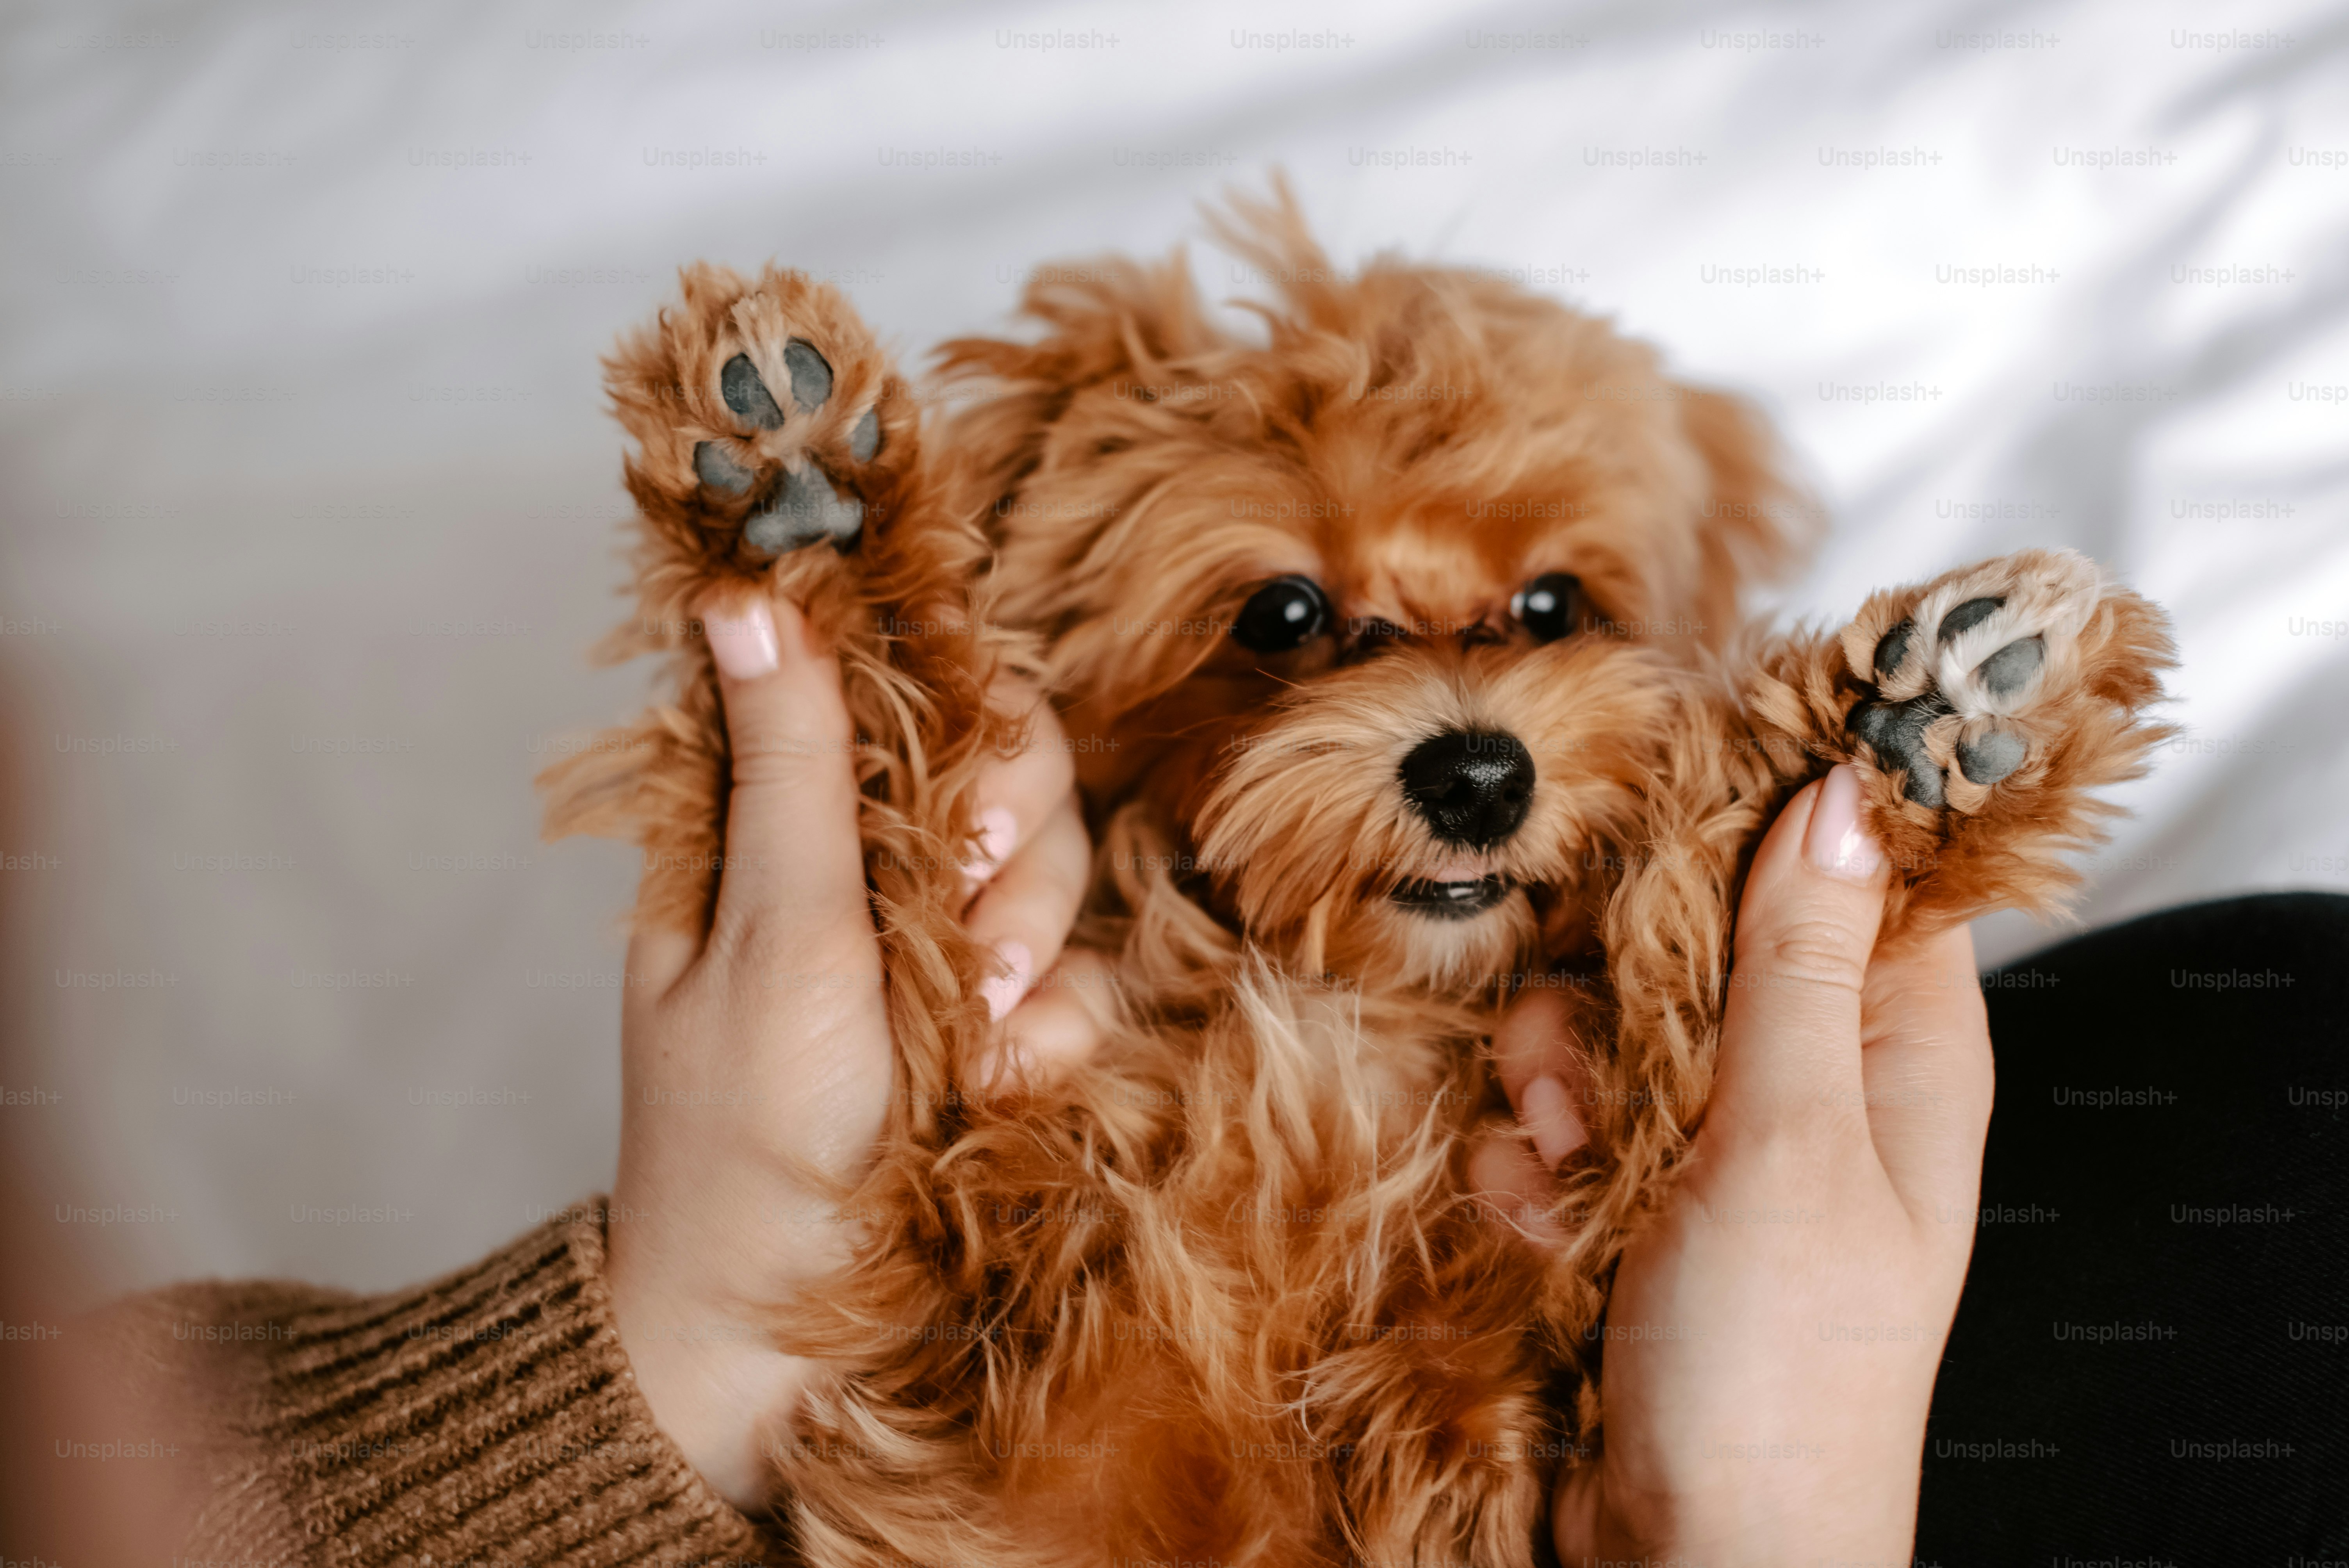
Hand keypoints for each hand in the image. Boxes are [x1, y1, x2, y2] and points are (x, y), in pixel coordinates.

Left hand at [603, 590, 1092, 1508]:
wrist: (781, 1322)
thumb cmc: (740, 1128)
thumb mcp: (769, 929)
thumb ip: (794, 762)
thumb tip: (745, 589)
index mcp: (784, 817)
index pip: (905, 685)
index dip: (964, 716)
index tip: (968, 803)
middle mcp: (870, 862)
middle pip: (1008, 763)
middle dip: (1013, 843)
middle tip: (970, 921)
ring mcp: (942, 944)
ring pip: (1056, 867)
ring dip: (1028, 948)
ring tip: (969, 1034)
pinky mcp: (1002, 1023)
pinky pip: (1080, 979)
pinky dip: (1048, 1033)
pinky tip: (992, 1086)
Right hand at [1495, 764, 1994, 1564]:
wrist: (1695, 1553)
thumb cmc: (1781, 1372)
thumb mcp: (1791, 1140)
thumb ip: (1795, 965)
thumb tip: (1837, 796)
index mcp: (1900, 1059)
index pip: (1865, 883)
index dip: (1775, 837)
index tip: (1683, 828)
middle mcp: (1814, 1092)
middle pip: (1704, 944)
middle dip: (1626, 988)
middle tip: (1617, 1062)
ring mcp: (1717, 1151)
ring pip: (1606, 1028)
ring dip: (1561, 1084)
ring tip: (1578, 1162)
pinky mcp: (1632, 1203)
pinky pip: (1553, 1122)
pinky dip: (1535, 1164)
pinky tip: (1555, 1221)